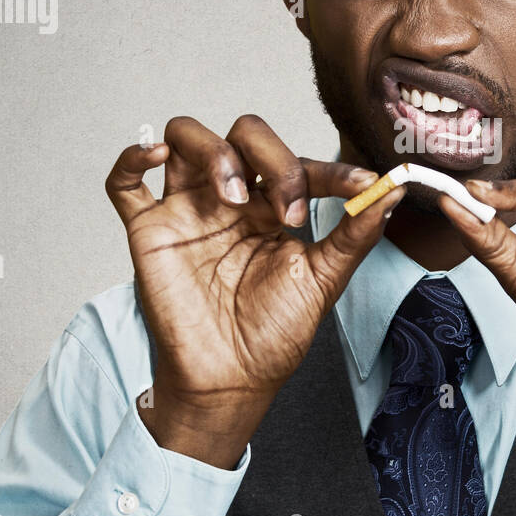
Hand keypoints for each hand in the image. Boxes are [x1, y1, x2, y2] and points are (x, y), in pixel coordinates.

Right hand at [105, 115, 403, 467]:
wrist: (231, 380)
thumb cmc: (273, 335)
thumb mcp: (324, 281)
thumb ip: (354, 235)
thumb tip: (391, 190)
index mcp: (272, 206)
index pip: (299, 164)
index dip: (331, 170)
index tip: (360, 184)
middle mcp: (230, 198)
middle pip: (243, 134)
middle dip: (272, 157)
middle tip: (287, 207)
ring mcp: (187, 210)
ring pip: (185, 137)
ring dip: (214, 151)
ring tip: (235, 196)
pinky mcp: (148, 231)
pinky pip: (124, 181)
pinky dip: (132, 155)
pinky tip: (155, 154)